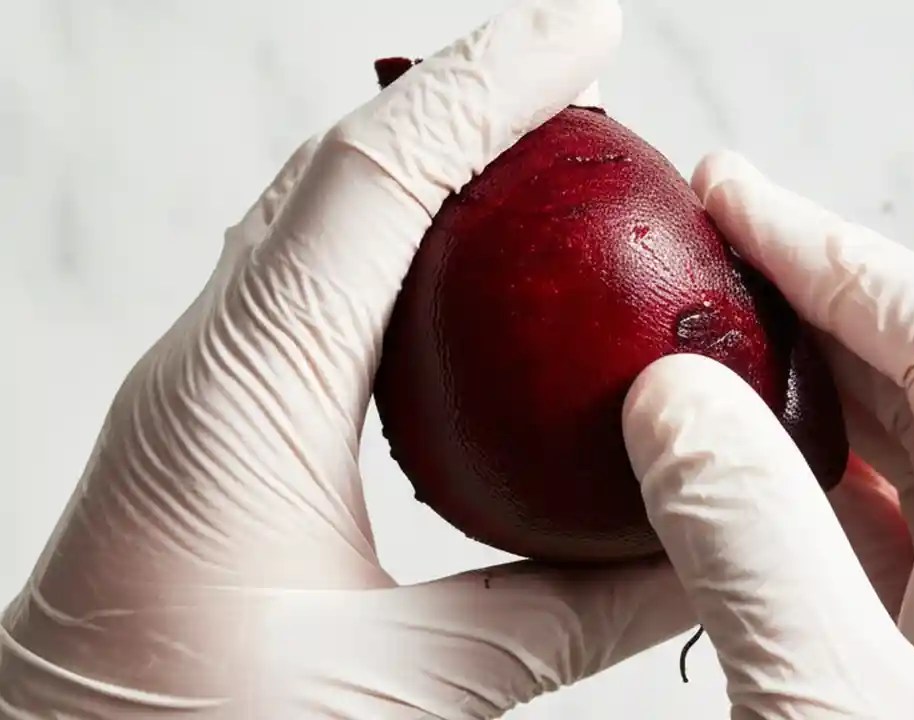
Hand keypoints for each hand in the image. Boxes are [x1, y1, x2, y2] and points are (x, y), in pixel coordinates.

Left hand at [0, 1, 692, 716]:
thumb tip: (696, 558)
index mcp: (250, 391)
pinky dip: (399, 223)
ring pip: (324, 204)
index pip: (381, 180)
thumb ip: (565, 617)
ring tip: (544, 142)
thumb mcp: (403, 687)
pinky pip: (316, 268)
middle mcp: (217, 351)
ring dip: (434, 151)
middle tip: (588, 77)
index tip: (588, 33)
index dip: (491, 86)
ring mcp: (210, 369)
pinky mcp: (221, 402)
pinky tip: (467, 257)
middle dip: (472, 95)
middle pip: (346, 164)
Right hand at [623, 151, 913, 717]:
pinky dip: (784, 480)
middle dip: (812, 301)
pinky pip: (856, 533)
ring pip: (891, 457)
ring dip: (794, 386)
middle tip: (708, 241)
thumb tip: (675, 401)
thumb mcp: (838, 711)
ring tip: (703, 331)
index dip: (842, 259)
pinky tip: (720, 459)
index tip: (735, 203)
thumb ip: (757, 551)